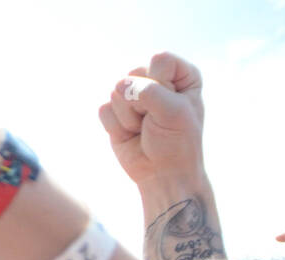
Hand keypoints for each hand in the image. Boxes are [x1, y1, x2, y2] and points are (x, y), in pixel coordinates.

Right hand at [98, 53, 205, 186]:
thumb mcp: (174, 113)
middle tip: (154, 122)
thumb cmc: (176, 142)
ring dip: (129, 118)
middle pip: (134, 73)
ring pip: (116, 92)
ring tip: (143, 130)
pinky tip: (130, 135)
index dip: (159, 83)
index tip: (170, 105)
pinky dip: (116, 127)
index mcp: (180, 74)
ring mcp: (133, 96)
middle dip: (141, 103)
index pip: (159, 60)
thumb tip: (119, 85)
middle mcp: (156, 80)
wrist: (162, 174)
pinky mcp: (115, 113)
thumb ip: (150, 92)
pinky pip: (104, 110)